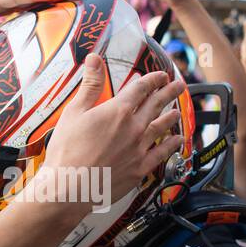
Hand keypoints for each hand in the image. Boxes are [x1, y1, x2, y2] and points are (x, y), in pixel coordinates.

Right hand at [42, 55, 183, 205]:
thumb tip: (94, 59)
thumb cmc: (67, 150)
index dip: (152, 79)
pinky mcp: (140, 168)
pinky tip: (178, 140)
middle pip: (156, 104)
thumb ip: (89, 85)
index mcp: (118, 110)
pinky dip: (172, 144)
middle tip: (178, 85)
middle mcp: (134, 127)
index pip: (141, 88)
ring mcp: (140, 149)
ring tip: (177, 110)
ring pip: (161, 127)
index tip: (160, 75)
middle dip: (168, 92)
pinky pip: (162, 153)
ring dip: (171, 116)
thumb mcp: (74, 112)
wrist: (69, 187)